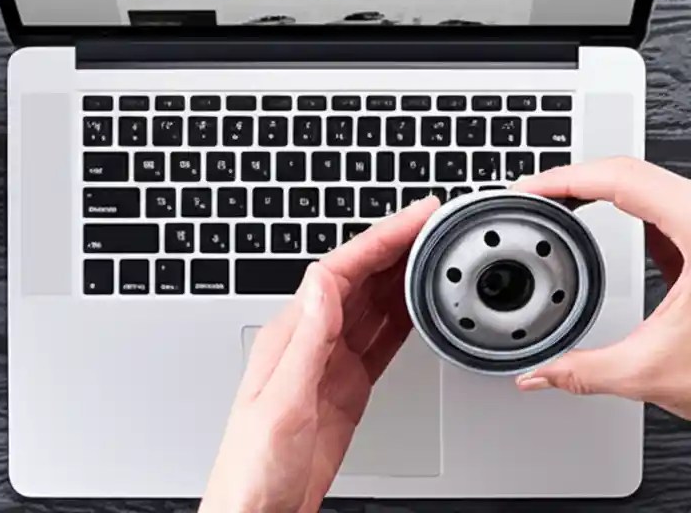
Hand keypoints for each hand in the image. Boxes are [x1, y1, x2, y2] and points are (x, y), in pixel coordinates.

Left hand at [199, 197, 439, 512]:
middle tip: (438, 225)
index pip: (340, 270)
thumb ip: (306, 344)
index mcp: (291, 337)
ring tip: (437, 251)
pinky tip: (422, 305)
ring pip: (373, 304)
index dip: (380, 239)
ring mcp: (329, 363)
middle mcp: (310, 342)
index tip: (415, 220)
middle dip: (398, 246)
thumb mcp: (280, 405)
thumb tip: (323, 283)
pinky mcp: (346, 386)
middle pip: (360, 278)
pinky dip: (405, 318)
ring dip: (404, 274)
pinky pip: (381, 340)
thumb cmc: (252, 470)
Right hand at [511, 156, 690, 428]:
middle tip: (536, 194)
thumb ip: (580, 371)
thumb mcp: (644, 370)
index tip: (536, 188)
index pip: (624, 180)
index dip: (569, 180)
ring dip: (601, 186)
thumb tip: (538, 371)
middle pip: (632, 171)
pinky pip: (664, 197)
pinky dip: (626, 200)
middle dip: (577, 179)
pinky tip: (599, 207)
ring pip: (648, 179)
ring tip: (560, 198)